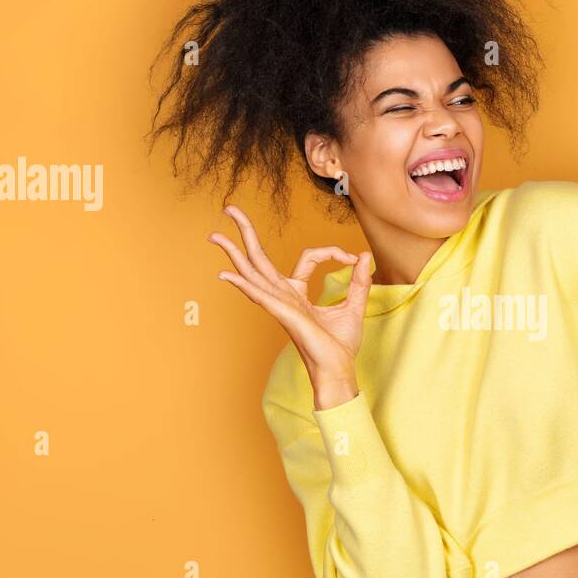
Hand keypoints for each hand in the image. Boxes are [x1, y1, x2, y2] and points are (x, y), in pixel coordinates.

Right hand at [208, 205, 372, 404]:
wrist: (338, 369)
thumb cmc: (340, 345)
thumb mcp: (354, 305)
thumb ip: (358, 281)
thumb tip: (363, 256)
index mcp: (298, 293)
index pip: (308, 258)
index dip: (331, 252)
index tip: (350, 257)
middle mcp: (283, 296)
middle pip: (259, 259)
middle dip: (245, 233)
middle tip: (229, 208)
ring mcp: (280, 304)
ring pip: (252, 273)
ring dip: (234, 253)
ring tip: (214, 235)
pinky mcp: (283, 315)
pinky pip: (261, 296)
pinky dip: (244, 285)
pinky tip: (227, 275)